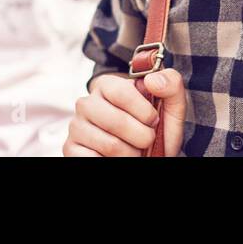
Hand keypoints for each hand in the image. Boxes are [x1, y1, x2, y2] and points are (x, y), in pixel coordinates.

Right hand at [63, 69, 186, 156]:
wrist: (146, 153)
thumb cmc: (155, 128)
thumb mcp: (170, 106)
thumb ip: (171, 84)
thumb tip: (153, 80)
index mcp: (106, 85)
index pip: (122, 93)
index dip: (144, 111)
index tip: (154, 121)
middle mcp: (86, 103)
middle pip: (116, 121)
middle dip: (141, 136)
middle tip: (147, 140)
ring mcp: (76, 127)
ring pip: (110, 145)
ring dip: (131, 154)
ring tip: (135, 150)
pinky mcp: (71, 149)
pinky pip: (94, 159)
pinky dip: (114, 163)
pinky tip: (117, 158)